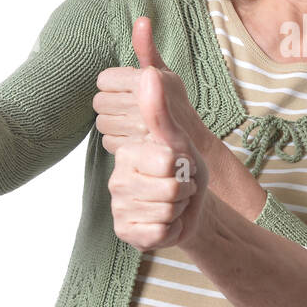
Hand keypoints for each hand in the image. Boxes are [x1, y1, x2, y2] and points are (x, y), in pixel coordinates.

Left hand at [94, 17, 207, 155]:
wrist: (192, 141)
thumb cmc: (175, 103)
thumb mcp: (164, 72)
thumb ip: (146, 47)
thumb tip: (142, 19)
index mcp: (147, 78)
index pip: (103, 80)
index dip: (113, 85)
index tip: (130, 90)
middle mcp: (145, 101)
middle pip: (99, 102)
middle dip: (111, 104)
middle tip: (130, 107)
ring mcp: (140, 127)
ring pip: (102, 123)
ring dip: (113, 123)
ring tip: (132, 122)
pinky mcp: (136, 148)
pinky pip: (107, 141)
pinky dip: (117, 141)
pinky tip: (133, 137)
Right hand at [109, 67, 209, 249]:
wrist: (190, 207)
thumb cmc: (186, 169)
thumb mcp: (178, 138)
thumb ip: (159, 108)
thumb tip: (148, 73)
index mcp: (126, 153)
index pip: (169, 162)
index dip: (185, 166)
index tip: (179, 165)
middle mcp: (116, 180)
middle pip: (170, 189)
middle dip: (184, 190)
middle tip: (179, 187)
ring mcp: (118, 208)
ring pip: (166, 212)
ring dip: (179, 210)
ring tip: (173, 203)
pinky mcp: (124, 232)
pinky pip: (157, 234)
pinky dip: (170, 230)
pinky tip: (165, 223)